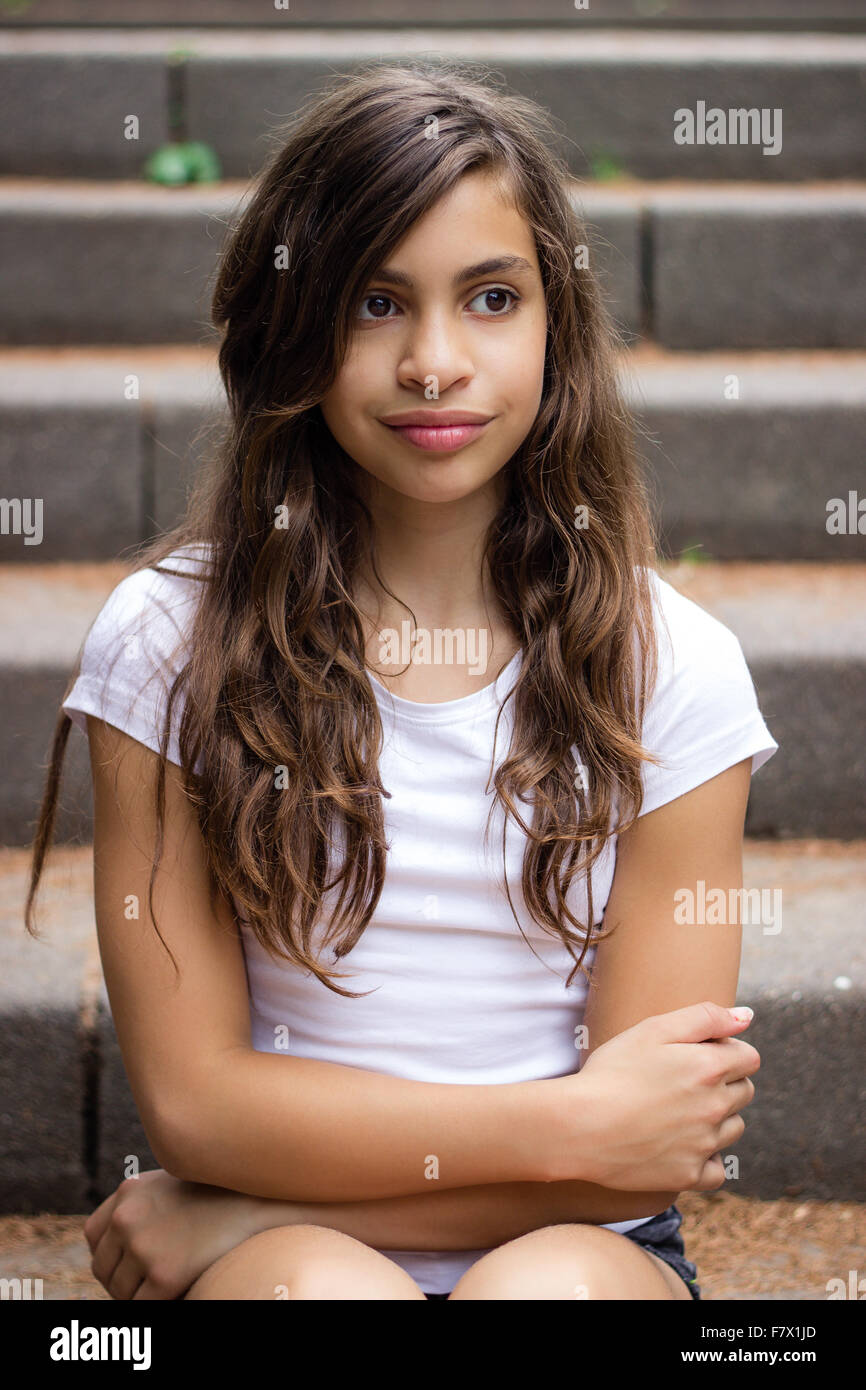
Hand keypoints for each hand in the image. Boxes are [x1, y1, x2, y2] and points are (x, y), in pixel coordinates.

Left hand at [83, 1168, 267, 1299]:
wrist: (256, 1204)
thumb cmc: (218, 1195)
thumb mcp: (169, 1183)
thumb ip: (140, 1202)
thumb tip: (119, 1233)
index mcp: (128, 1192)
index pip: (94, 1235)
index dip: (110, 1252)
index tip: (128, 1261)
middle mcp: (127, 1218)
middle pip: (103, 1266)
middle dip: (121, 1277)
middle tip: (145, 1282)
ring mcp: (144, 1248)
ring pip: (119, 1290)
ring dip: (135, 1293)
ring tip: (162, 1286)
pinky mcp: (164, 1276)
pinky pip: (141, 1306)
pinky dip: (152, 1304)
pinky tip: (174, 1293)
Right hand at [549, 1000, 759, 1191]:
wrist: (579, 1126)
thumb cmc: (612, 1071)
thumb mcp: (653, 1029)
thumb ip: (705, 1017)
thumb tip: (748, 1016)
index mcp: (710, 1068)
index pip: (749, 1058)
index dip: (727, 1052)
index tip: (697, 1055)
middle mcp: (715, 1107)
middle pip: (744, 1092)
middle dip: (724, 1083)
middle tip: (682, 1082)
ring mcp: (705, 1145)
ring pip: (734, 1129)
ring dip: (718, 1119)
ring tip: (677, 1112)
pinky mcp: (689, 1176)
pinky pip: (716, 1169)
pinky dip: (705, 1159)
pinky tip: (680, 1146)